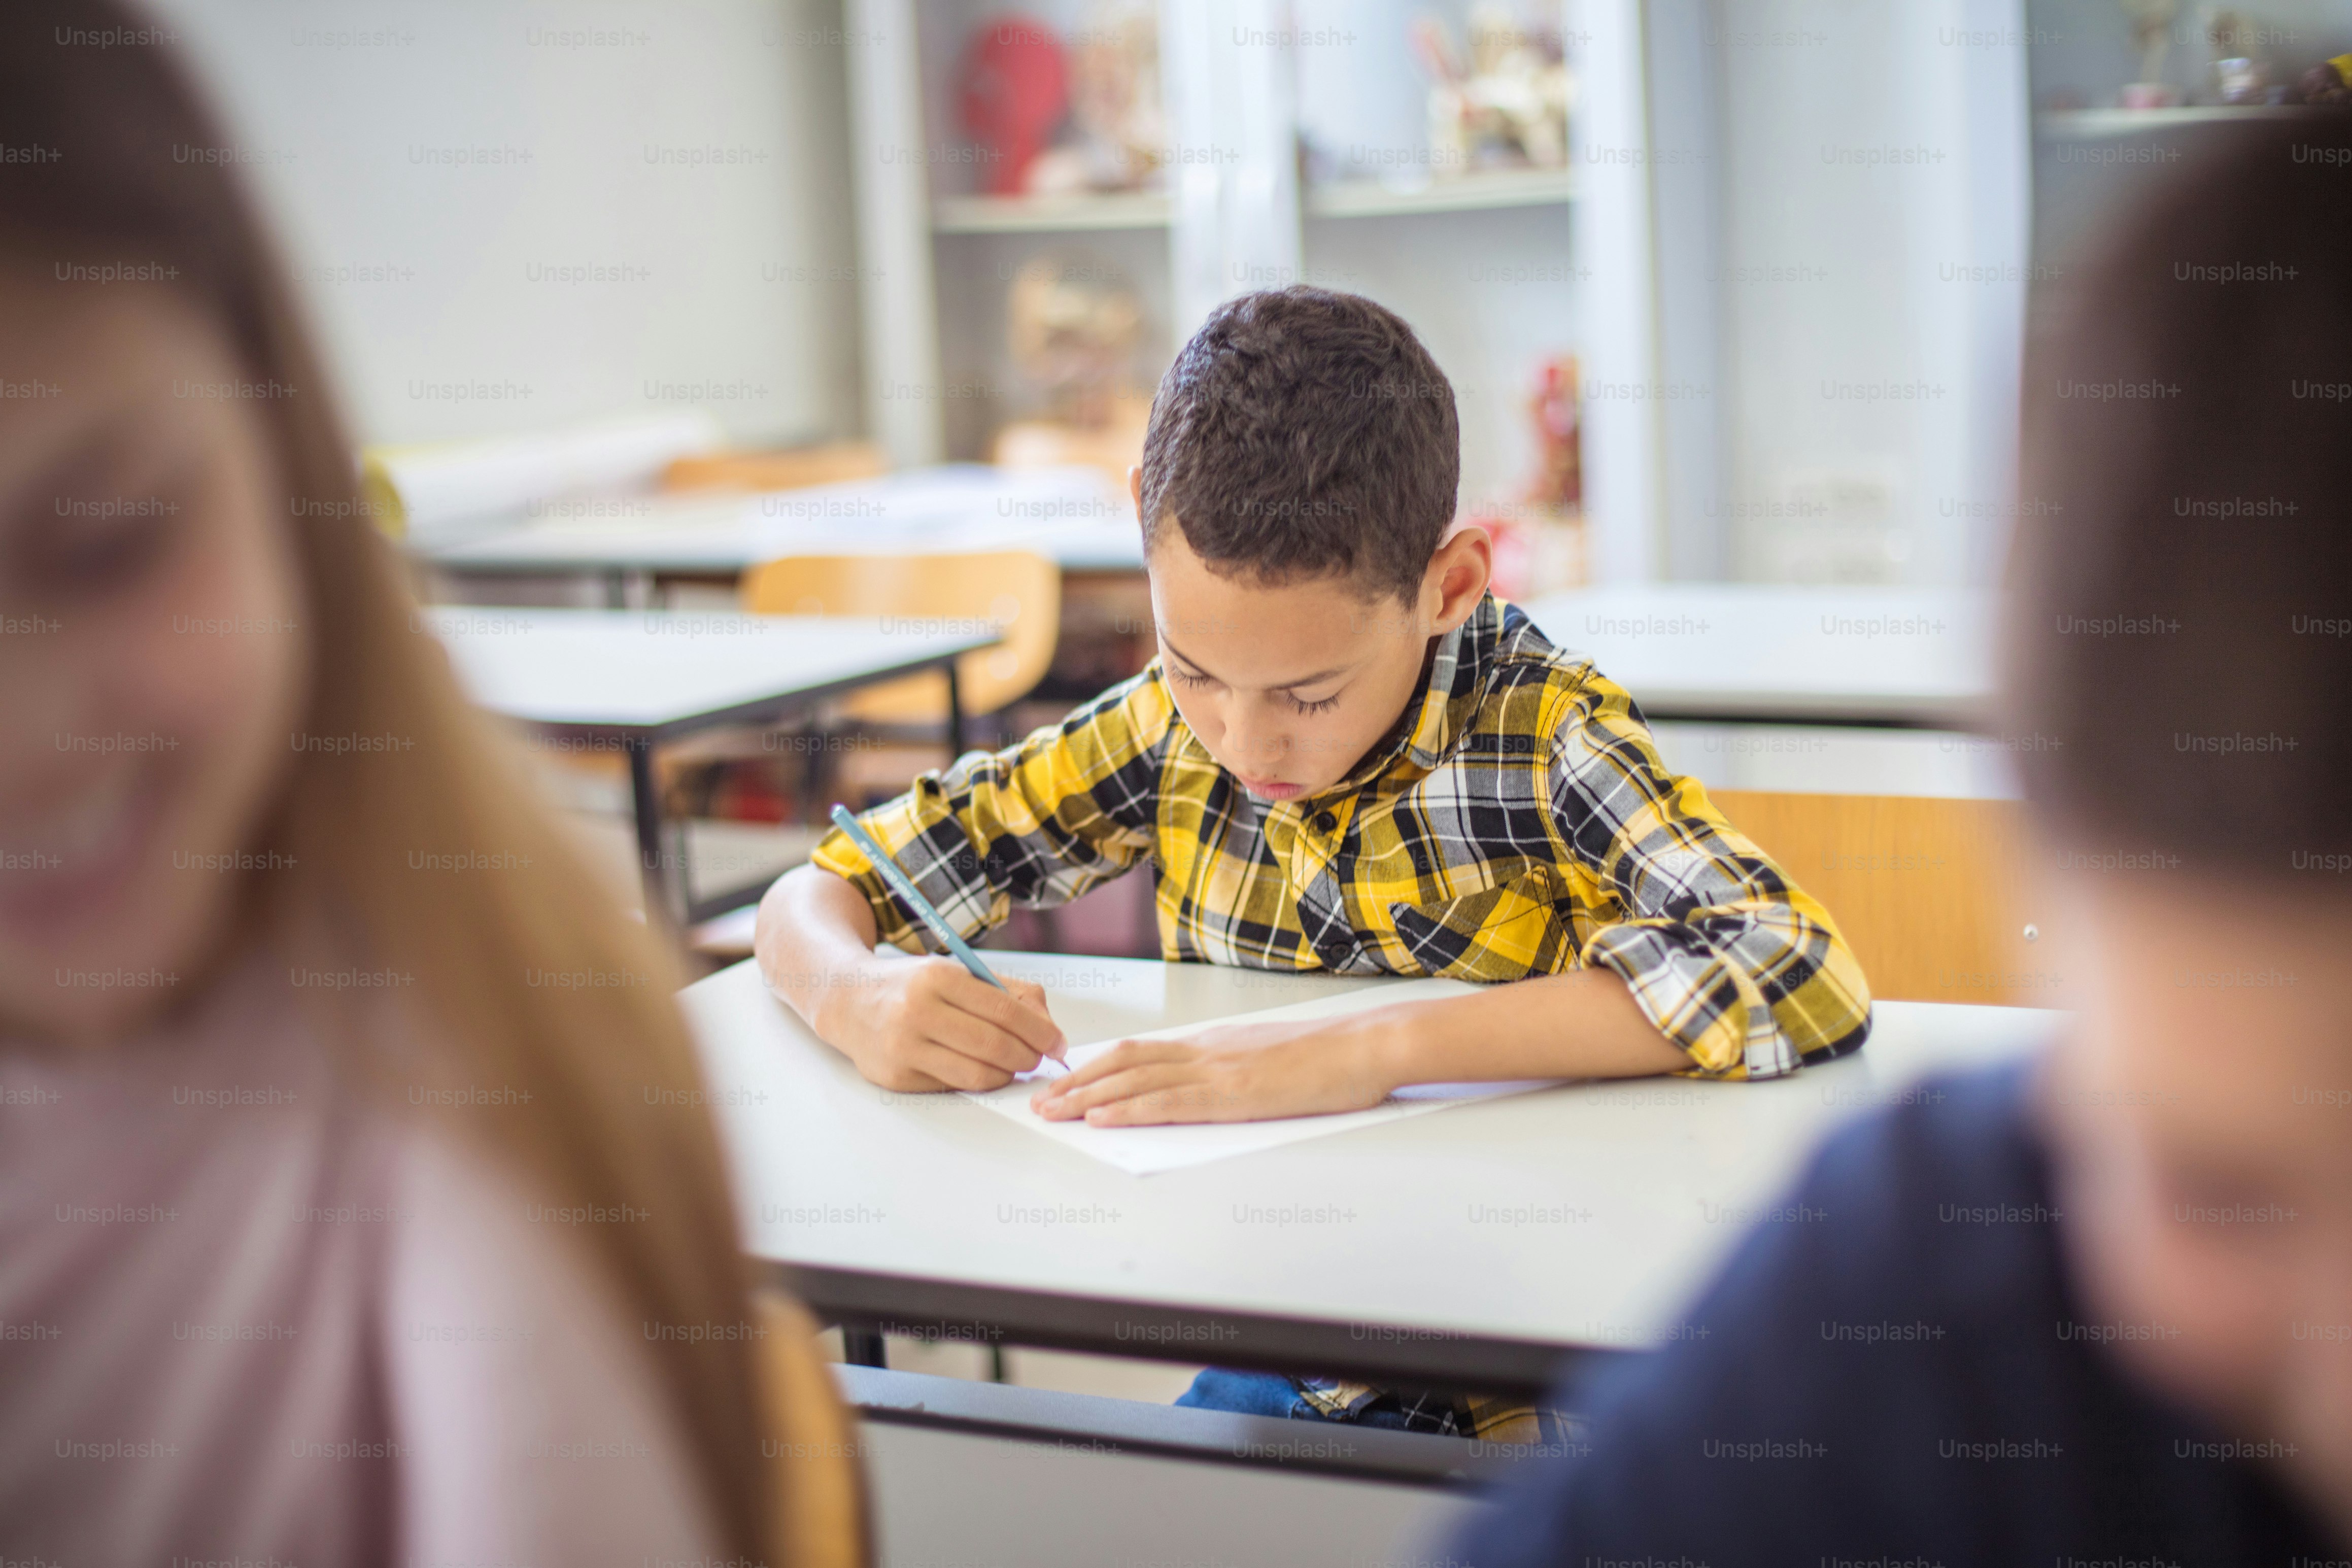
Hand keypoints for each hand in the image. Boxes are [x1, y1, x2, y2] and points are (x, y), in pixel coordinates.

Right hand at [821, 958, 1064, 1092]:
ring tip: (1013, 1065)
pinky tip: (980, 1069)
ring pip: (976, 1075)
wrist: (848, 1001)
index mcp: (937, 978)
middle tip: (1039, 1058)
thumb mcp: (957, 972)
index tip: (1057, 1043)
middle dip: (1028, 1057)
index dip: (1040, 1032)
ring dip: (1006, 1074)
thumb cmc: (912, 986)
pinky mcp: (896, 1078)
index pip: (1005, 1011)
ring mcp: (903, 1048)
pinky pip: (952, 1087)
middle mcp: (916, 1012)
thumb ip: (1007, 992)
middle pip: (994, 1046)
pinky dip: (976, 1081)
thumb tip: (1047, 1026)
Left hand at [1029, 1014, 1394, 1125]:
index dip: (1096, 1066)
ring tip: (1051, 1111)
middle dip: (1076, 1083)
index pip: (1141, 1051)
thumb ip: (1233, 1067)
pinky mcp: (1235, 1095)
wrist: (1369, 1044)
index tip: (1065, 1081)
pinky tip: (1101, 1118)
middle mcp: (1206, 1051)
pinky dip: (1128, 1110)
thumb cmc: (1331, 1056)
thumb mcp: (1270, 1055)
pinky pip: (1169, 1102)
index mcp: (1214, 1043)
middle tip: (1039, 1101)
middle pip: (1124, 1063)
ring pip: (1135, 1080)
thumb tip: (1204, 1085)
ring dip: (1087, 1098)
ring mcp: (1218, 1071)